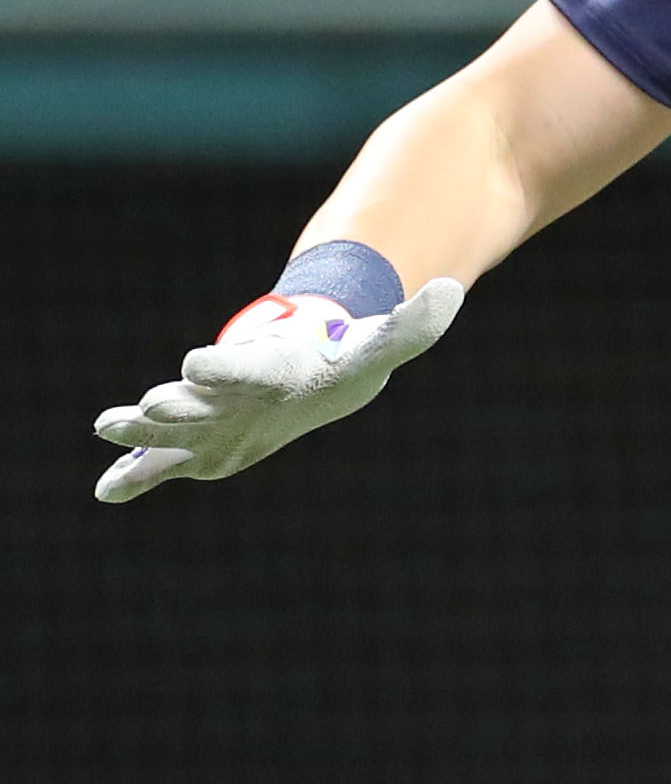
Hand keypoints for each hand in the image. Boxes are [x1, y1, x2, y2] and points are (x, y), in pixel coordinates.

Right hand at [92, 278, 463, 502]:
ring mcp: (208, 421)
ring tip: (107, 428)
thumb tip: (451, 290)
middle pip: (195, 400)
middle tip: (148, 406)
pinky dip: (134, 480)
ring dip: (138, 435)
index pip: (243, 366)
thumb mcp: (382, 345)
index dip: (224, 366)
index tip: (198, 363)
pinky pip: (160, 468)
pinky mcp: (199, 449)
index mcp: (267, 368)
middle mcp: (228, 393)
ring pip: (166, 431)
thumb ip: (415, 325)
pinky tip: (107, 493)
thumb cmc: (342, 357)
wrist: (312, 369)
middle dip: (172, 405)